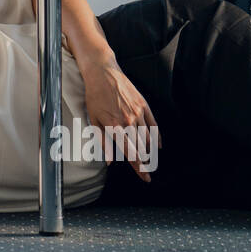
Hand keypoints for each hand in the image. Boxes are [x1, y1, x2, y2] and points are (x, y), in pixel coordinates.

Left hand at [78, 56, 161, 182]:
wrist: (103, 73)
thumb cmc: (95, 97)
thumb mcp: (93, 120)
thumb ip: (102, 142)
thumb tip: (109, 161)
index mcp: (115, 127)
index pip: (130, 154)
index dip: (138, 168)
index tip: (145, 178)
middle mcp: (129, 121)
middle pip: (142, 149)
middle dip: (145, 163)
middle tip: (146, 172)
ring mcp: (139, 113)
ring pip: (148, 138)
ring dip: (150, 152)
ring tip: (149, 160)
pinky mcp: (144, 105)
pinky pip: (154, 125)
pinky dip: (157, 137)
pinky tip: (157, 145)